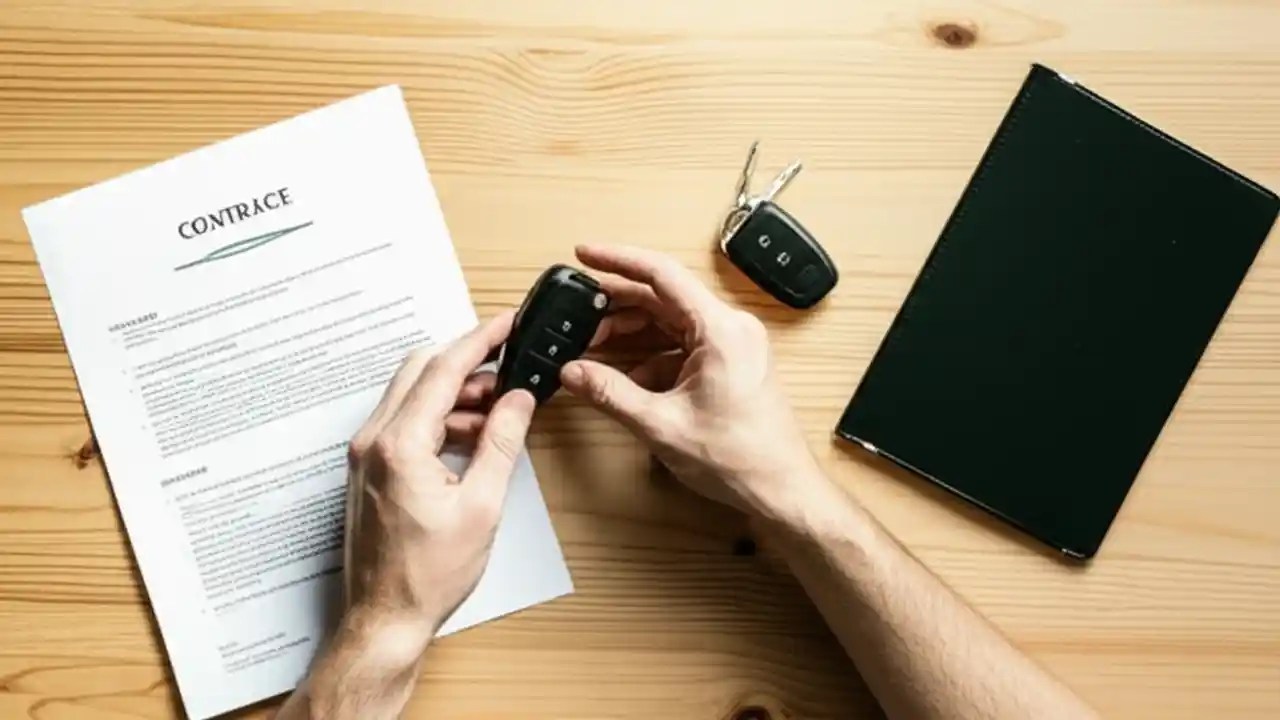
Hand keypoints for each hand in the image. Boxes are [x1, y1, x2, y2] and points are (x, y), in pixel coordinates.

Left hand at [343, 311, 535, 654]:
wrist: (385, 618)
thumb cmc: (426, 575)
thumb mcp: (481, 505)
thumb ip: (500, 442)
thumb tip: (518, 401)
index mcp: (400, 445)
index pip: (443, 370)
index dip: (481, 341)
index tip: (507, 324)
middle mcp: (373, 442)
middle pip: (421, 372)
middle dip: (468, 364)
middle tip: (509, 370)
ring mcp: (365, 455)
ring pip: (412, 397)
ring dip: (455, 395)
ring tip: (498, 414)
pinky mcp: (369, 470)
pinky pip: (404, 423)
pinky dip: (439, 419)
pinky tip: (470, 440)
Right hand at [561, 244, 825, 519]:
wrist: (781, 490)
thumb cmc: (740, 459)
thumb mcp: (662, 425)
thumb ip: (611, 394)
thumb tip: (573, 372)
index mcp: (720, 330)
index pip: (661, 274)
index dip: (617, 260)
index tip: (584, 252)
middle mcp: (730, 329)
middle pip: (663, 298)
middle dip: (617, 305)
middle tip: (578, 313)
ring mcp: (733, 346)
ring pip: (671, 323)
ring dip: (632, 333)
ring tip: (591, 345)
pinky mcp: (730, 364)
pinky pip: (683, 346)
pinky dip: (651, 356)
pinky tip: (624, 376)